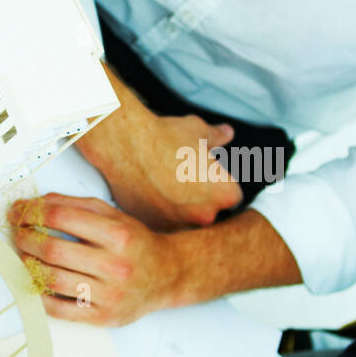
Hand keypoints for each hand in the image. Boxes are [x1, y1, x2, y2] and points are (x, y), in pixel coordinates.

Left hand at [8, 193, 179, 326]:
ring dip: (29, 264)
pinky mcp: (103, 317)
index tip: (18, 212)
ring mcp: (109, 295)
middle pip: (53, 250)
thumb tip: (33, 204)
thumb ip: (72, 205)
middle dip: (26, 239)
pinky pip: (60, 309)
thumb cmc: (134, 243)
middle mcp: (115, 265)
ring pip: (53, 279)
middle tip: (19, 234)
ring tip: (25, 255)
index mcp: (117, 234)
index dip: (32, 212)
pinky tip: (36, 281)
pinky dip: (40, 295)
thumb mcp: (110, 214)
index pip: (60, 218)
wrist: (166, 275)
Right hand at [76, 63, 242, 228]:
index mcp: (224, 193)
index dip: (217, 182)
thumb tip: (226, 133)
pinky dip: (157, 212)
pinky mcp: (152, 226)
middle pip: (208, 211)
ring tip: (163, 185)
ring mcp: (177, 224)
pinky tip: (149, 192)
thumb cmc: (163, 136)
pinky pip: (160, 223)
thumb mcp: (197, 131)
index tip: (204, 174)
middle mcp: (205, 215)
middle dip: (198, 198)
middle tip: (181, 178)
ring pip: (184, 220)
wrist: (125, 143)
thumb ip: (216, 136)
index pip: (230, 195)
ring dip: (178, 209)